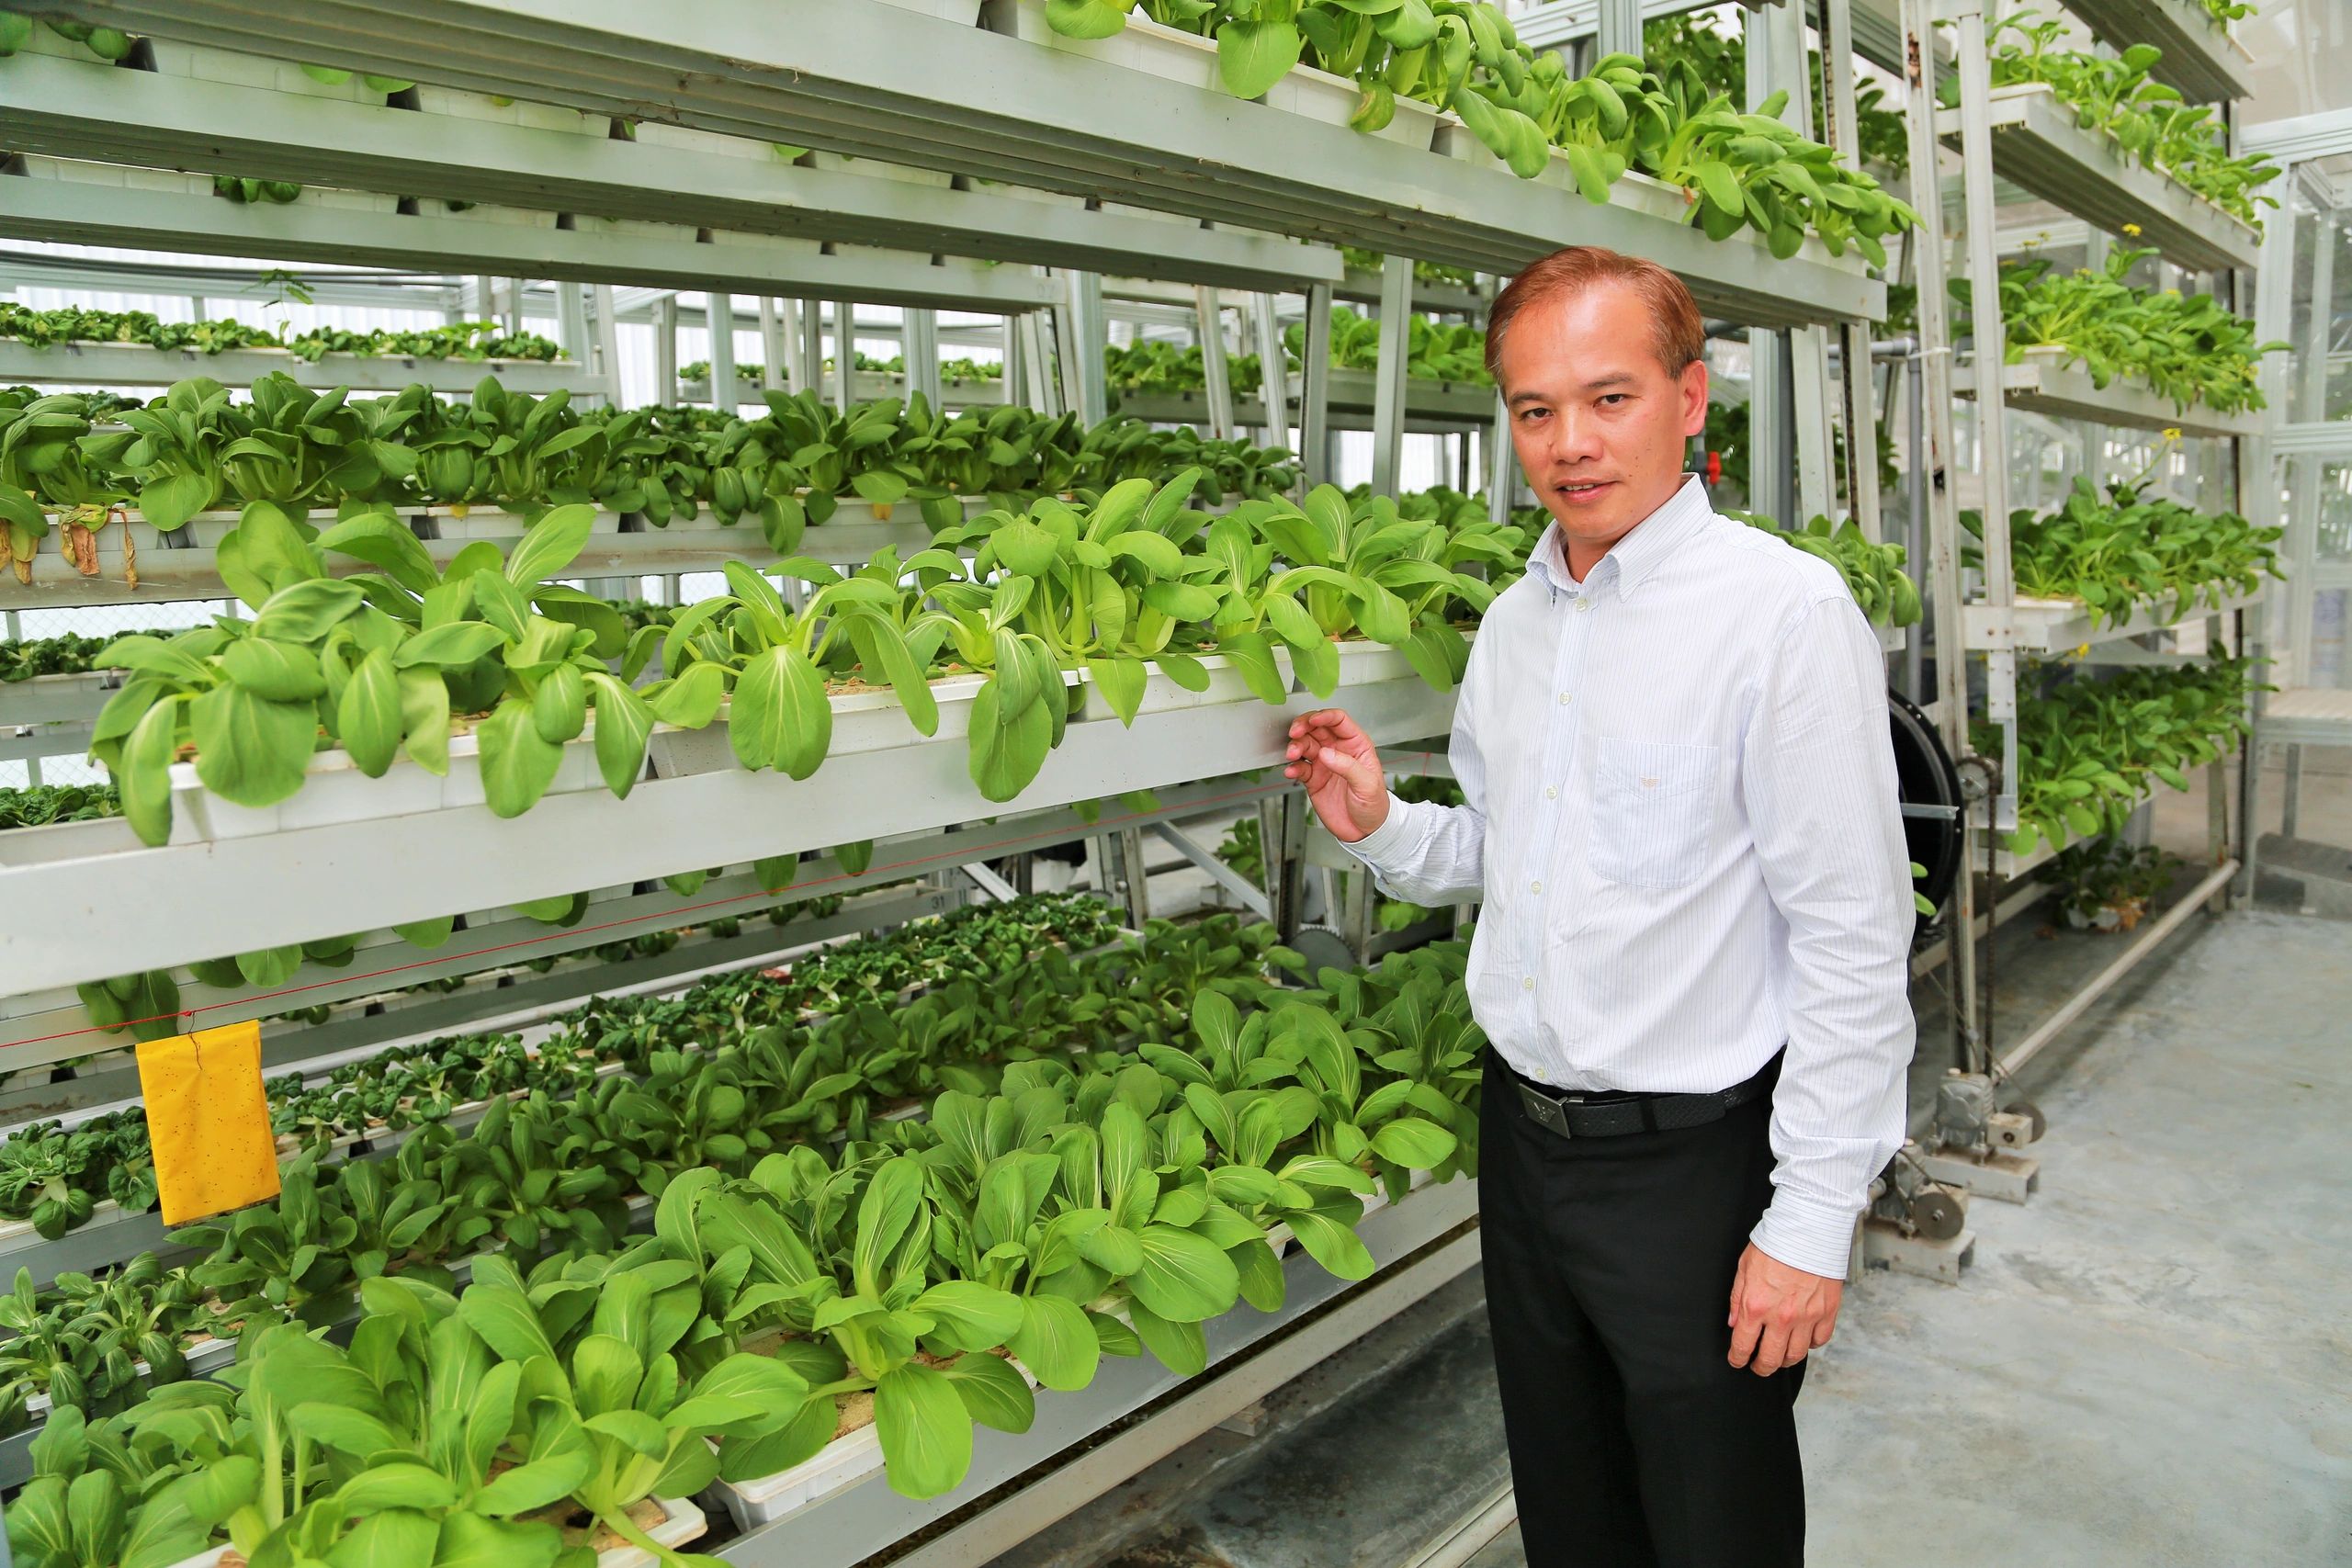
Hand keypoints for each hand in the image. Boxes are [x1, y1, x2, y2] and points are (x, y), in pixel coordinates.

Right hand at [1283, 709, 1388, 842]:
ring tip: (1292, 755)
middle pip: (1317, 728)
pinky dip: (1292, 767)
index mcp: (1356, 745)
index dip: (1324, 716)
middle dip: (1303, 727)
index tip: (1313, 720)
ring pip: (1305, 745)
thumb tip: (1326, 753)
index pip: (1339, 721)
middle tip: (1295, 732)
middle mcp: (1338, 750)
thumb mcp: (1367, 784)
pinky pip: (1299, 768)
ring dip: (1295, 746)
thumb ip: (1347, 766)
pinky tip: (1291, 772)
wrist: (1365, 831)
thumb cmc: (1375, 804)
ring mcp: (1324, 763)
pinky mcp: (1313, 779)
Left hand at [1727, 1243, 1842, 1375]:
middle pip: (1770, 1359)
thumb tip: (1733, 1323)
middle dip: (1761, 1367)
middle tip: (1758, 1366)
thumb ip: (1737, 1299)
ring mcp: (1807, 1317)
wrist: (1808, 1230)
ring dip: (1784, 1360)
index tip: (1737, 1360)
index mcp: (1756, 1306)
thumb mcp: (1744, 1268)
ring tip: (1779, 1356)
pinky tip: (1802, 1339)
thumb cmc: (1775, 1244)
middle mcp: (1782, 1317)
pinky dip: (1810, 1344)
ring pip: (1796, 1355)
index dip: (1737, 1358)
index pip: (1743, 1346)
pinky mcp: (1827, 1313)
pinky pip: (1819, 1341)